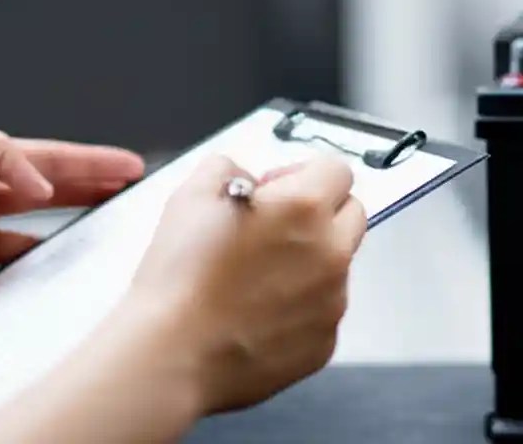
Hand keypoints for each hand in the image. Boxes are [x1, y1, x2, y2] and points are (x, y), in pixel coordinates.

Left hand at [0, 131, 143, 331]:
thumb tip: (40, 178)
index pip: (45, 160)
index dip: (89, 162)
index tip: (126, 165)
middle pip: (48, 194)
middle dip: (91, 189)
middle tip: (128, 192)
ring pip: (35, 236)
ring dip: (68, 234)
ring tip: (103, 234)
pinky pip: (9, 277)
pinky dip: (33, 276)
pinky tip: (53, 276)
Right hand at [127, 153, 366, 414]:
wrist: (172, 355)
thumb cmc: (179, 279)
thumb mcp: (190, 196)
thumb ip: (228, 168)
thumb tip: (246, 179)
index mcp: (304, 207)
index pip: (336, 170)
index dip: (303, 174)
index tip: (278, 189)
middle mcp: (330, 251)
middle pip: (350, 214)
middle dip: (319, 213)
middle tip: (275, 228)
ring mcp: (332, 301)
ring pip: (337, 266)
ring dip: (310, 262)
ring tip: (257, 278)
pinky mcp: (324, 341)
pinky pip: (323, 311)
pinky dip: (300, 307)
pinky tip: (258, 313)